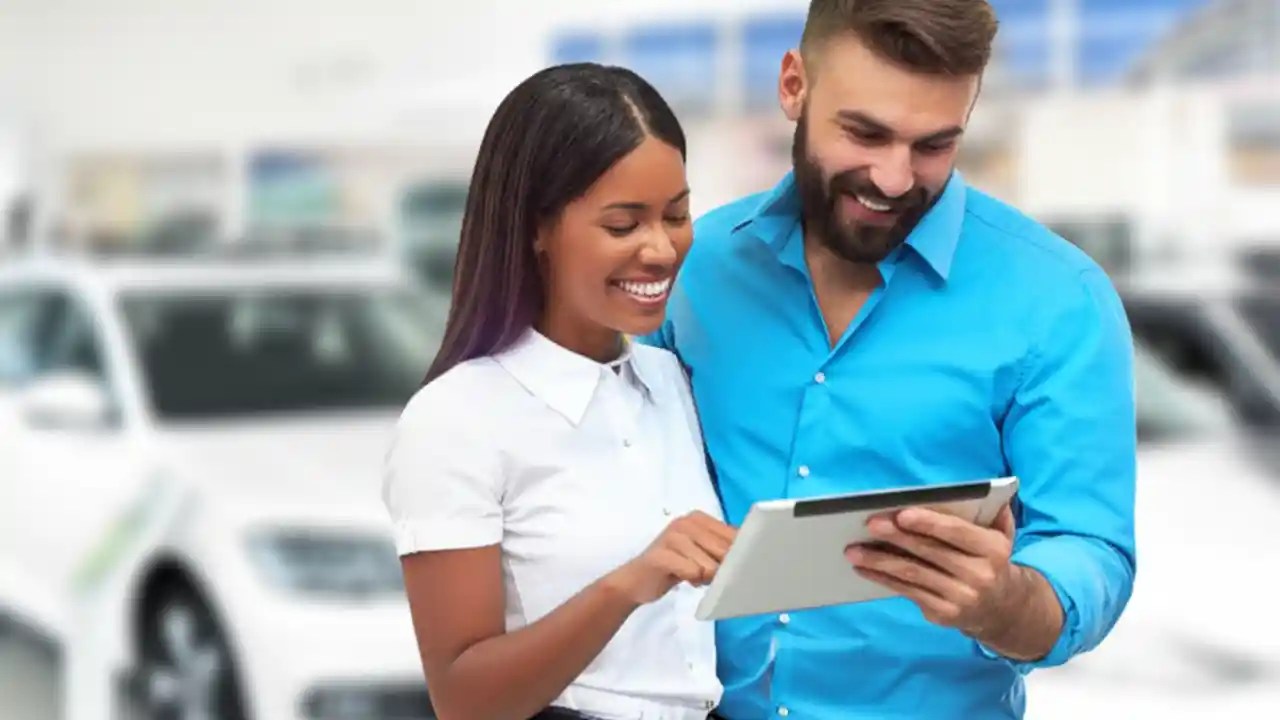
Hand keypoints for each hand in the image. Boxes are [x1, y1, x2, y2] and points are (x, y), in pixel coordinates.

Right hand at [606, 512, 736, 605]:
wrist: (635, 580)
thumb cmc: (675, 566)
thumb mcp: (702, 553)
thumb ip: (722, 549)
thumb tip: (751, 555)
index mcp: (698, 518)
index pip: (734, 535)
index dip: (739, 555)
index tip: (734, 567)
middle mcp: (685, 522)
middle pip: (724, 551)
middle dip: (721, 569)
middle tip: (705, 574)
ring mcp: (672, 536)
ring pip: (709, 565)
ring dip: (704, 578)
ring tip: (691, 575)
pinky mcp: (661, 555)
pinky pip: (692, 572)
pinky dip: (692, 580)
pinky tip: (681, 578)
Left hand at [846, 505, 1018, 637]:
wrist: (1000, 607)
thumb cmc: (989, 559)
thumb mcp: (1001, 535)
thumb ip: (992, 512)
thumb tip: (980, 488)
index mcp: (992, 549)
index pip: (957, 533)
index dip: (929, 523)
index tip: (902, 514)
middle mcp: (979, 575)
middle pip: (929, 552)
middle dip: (896, 537)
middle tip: (869, 525)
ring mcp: (960, 598)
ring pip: (912, 574)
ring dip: (879, 561)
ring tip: (853, 551)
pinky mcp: (942, 614)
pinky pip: (907, 592)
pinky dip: (883, 579)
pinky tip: (864, 569)